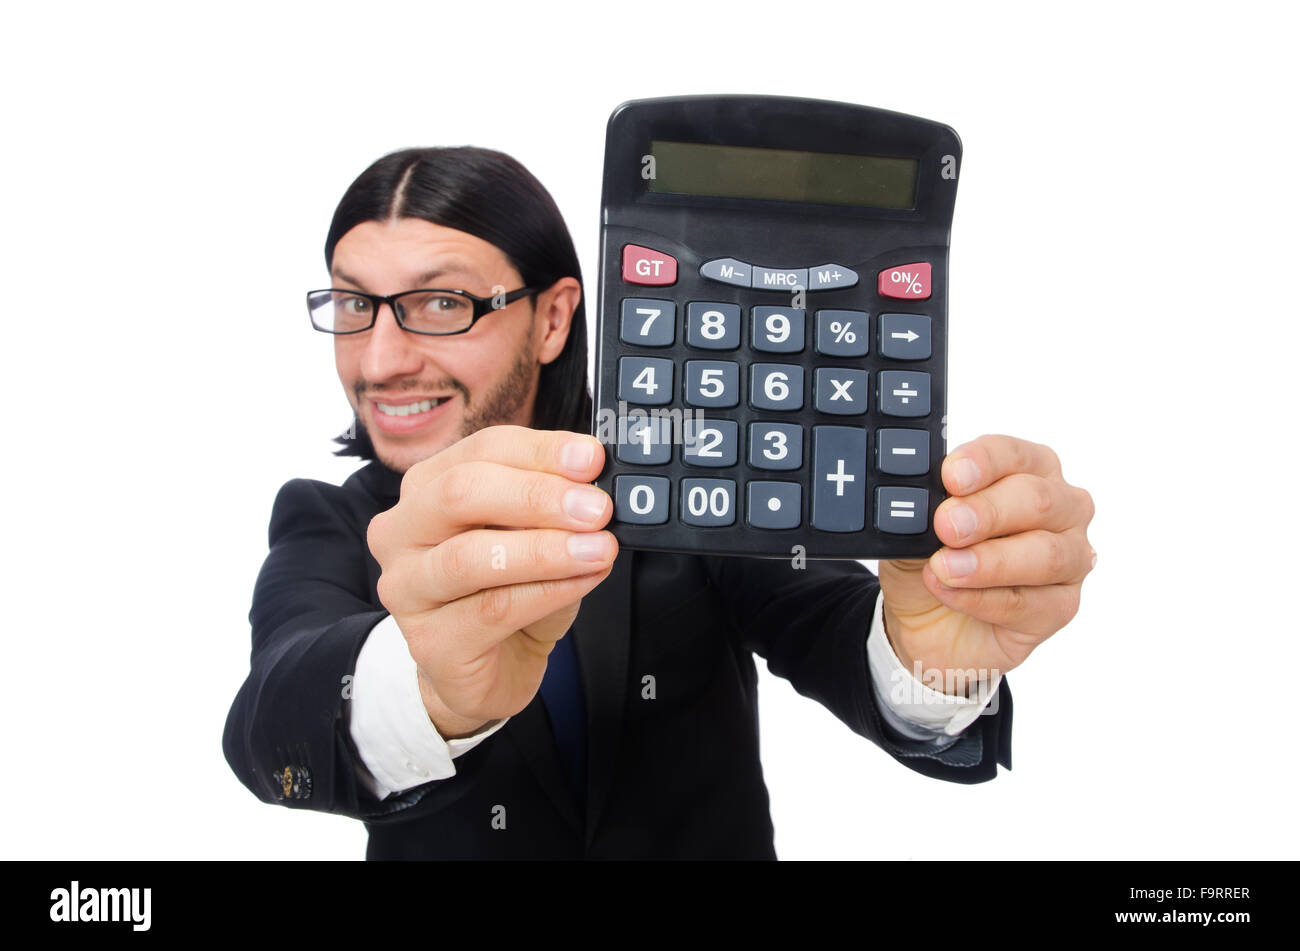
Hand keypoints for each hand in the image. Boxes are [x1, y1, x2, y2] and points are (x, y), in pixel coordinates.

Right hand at [365, 425, 616, 735]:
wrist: (490, 671)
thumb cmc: (509, 592)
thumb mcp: (535, 535)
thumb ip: (555, 505)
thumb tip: (595, 483)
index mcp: (426, 487)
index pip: (481, 450)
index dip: (540, 451)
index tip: (591, 459)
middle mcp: (402, 532)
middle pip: (462, 494)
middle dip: (538, 496)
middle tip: (596, 508)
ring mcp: (406, 588)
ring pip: (472, 557)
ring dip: (545, 550)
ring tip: (598, 549)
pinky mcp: (428, 642)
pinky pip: (492, 610)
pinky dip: (547, 592)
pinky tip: (582, 582)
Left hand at [877, 434, 1094, 694]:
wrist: (921, 621)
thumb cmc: (927, 560)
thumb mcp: (909, 529)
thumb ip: (919, 510)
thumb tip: (918, 501)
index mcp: (1027, 470)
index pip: (1014, 454)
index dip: (984, 462)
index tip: (951, 476)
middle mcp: (1060, 508)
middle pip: (1038, 500)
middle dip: (988, 512)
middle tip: (947, 525)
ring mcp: (1069, 558)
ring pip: (1046, 554)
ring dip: (989, 561)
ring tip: (944, 567)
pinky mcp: (1060, 607)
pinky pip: (1030, 603)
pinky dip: (981, 599)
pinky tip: (949, 592)